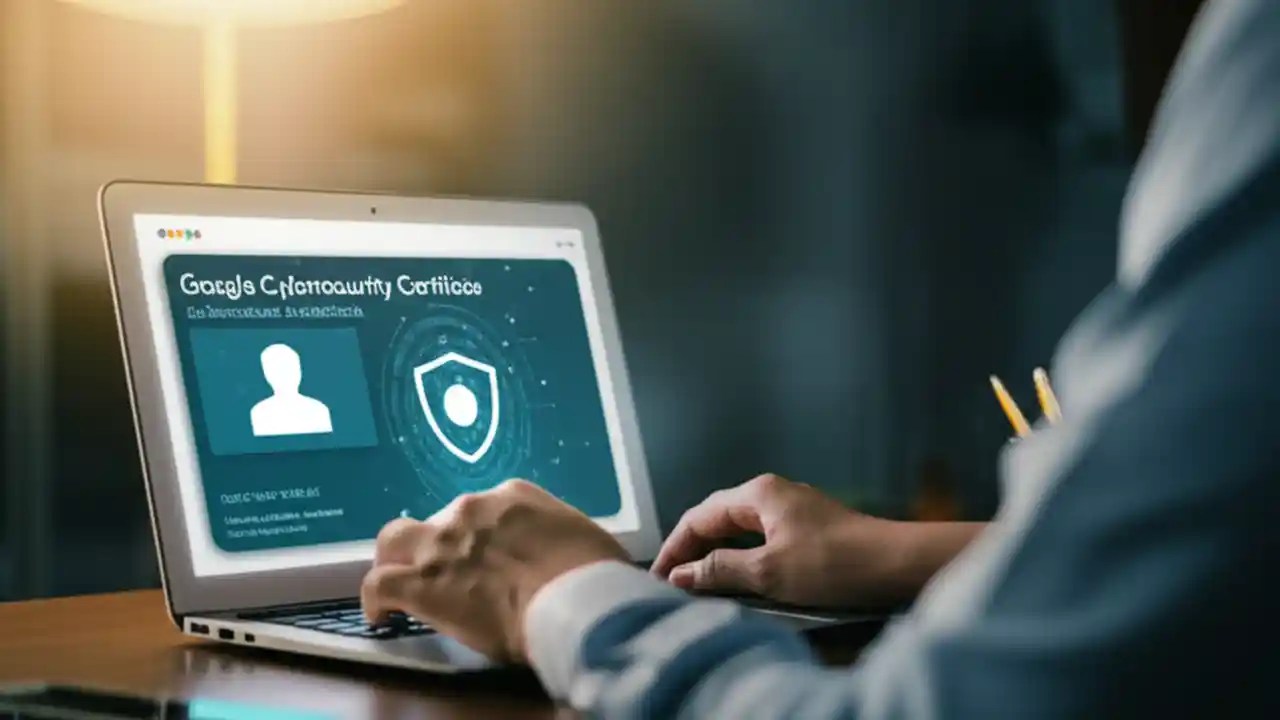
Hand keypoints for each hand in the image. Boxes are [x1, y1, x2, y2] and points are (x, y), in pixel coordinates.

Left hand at [361, 479, 628, 661]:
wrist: (573, 597)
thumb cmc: (592, 572)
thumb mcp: (584, 538)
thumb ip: (561, 540)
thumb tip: (569, 559)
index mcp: (513, 496)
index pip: (484, 509)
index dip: (482, 536)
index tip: (490, 558)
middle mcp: (471, 510)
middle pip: (438, 521)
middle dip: (440, 544)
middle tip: (452, 574)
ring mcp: (442, 544)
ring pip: (395, 540)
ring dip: (397, 560)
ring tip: (403, 585)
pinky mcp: (422, 584)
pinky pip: (380, 584)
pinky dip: (376, 598)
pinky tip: (382, 615)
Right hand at [652, 474, 978, 607]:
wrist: (897, 564)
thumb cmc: (834, 563)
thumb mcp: (769, 571)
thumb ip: (720, 570)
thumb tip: (681, 575)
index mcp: (758, 493)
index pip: (699, 516)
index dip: (674, 548)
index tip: (658, 577)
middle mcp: (773, 492)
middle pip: (718, 518)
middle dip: (692, 549)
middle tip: (672, 582)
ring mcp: (793, 508)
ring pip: (740, 529)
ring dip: (717, 555)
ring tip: (699, 583)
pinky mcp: (809, 528)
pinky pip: (760, 538)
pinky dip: (741, 557)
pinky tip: (740, 578)